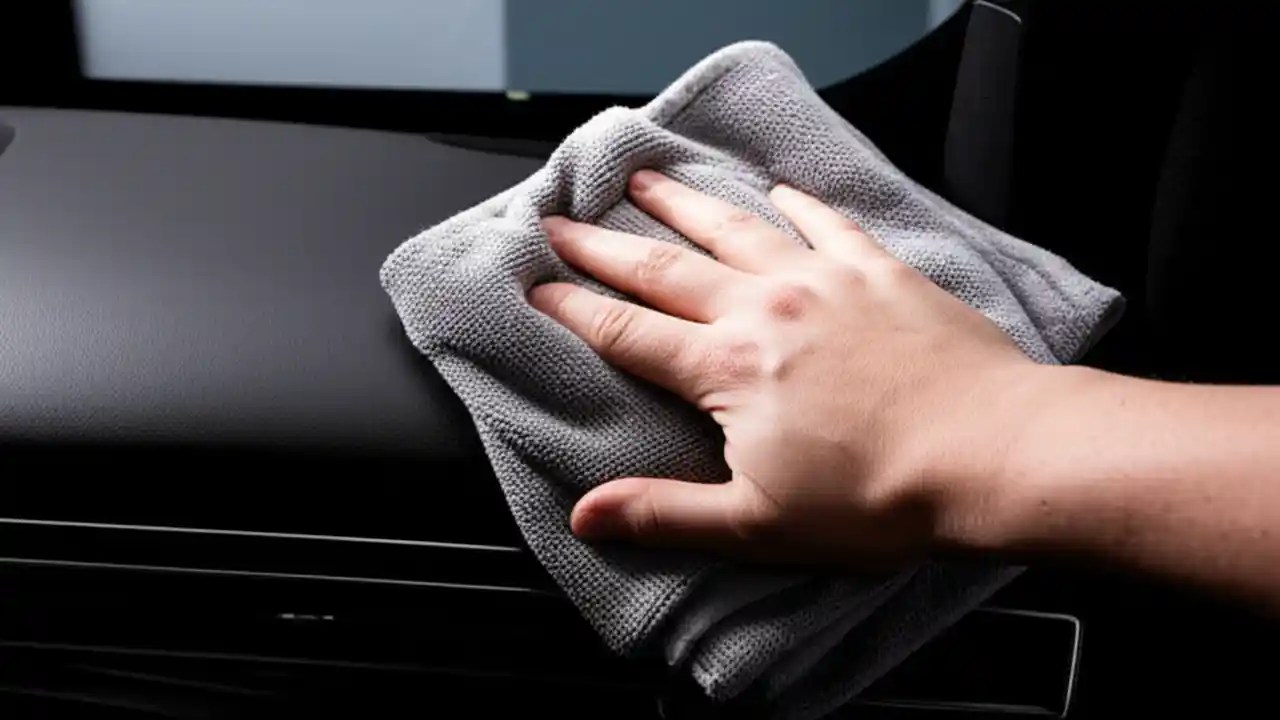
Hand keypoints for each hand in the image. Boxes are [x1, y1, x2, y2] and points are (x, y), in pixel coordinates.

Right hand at [528, 170, 1051, 567]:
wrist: (988, 452)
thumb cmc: (878, 498)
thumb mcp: (757, 525)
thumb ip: (666, 513)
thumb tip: (586, 515)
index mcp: (726, 370)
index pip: (628, 332)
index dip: (574, 309)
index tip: (536, 286)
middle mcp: (763, 309)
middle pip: (664, 268)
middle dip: (603, 246)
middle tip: (561, 221)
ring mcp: (822, 281)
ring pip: (734, 228)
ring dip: (683, 203)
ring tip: (645, 178)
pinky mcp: (877, 272)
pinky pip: (825, 222)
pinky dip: (796, 202)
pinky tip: (778, 188)